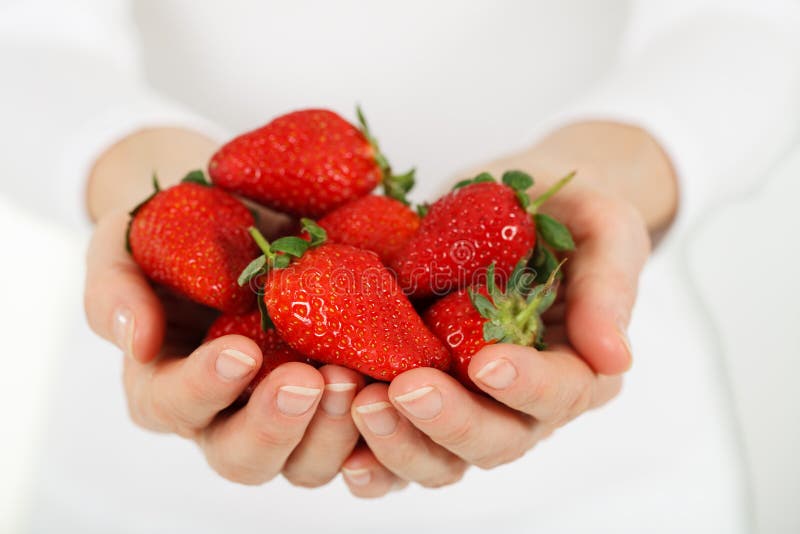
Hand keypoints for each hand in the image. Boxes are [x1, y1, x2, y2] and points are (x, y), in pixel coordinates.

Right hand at [84, 209, 364, 486]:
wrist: (248, 214)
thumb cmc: (183, 232)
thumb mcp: (129, 242)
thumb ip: (116, 287)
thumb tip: (134, 340)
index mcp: (168, 384)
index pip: (172, 406)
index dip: (203, 386)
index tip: (240, 351)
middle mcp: (227, 416)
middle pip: (242, 458)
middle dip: (276, 427)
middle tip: (311, 380)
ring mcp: (289, 418)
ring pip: (306, 465)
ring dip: (332, 432)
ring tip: (355, 378)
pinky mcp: (337, 408)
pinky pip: (362, 450)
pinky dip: (380, 441)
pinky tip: (395, 402)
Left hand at [338, 172, 651, 496]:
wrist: (515, 207)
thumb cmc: (565, 214)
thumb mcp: (604, 229)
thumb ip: (611, 286)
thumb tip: (615, 358)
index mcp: (576, 369)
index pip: (559, 394)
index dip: (525, 386)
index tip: (486, 361)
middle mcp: (524, 404)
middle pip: (495, 442)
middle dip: (451, 422)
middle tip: (404, 389)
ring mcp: (470, 405)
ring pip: (442, 459)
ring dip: (400, 444)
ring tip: (360, 403)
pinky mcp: (423, 398)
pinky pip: (397, 443)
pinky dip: (368, 454)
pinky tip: (338, 446)